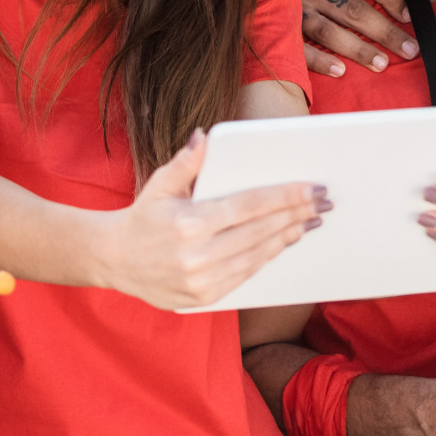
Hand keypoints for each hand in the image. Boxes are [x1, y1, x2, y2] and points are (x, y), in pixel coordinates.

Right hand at [97, 129, 325, 308]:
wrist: (113, 260)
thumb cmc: (142, 216)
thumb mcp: (159, 184)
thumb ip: (186, 162)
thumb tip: (206, 138)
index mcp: (189, 223)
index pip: (249, 206)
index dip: (285, 196)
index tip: (311, 188)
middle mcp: (198, 256)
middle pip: (261, 231)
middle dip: (296, 215)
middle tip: (322, 203)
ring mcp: (202, 281)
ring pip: (258, 256)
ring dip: (288, 237)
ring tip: (309, 222)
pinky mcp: (204, 298)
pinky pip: (246, 276)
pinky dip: (267, 257)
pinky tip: (282, 242)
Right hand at [293, 0, 417, 77]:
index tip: (409, 13)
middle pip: (353, 7)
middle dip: (385, 30)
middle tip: (410, 48)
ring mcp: (291, 9)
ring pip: (329, 30)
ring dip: (358, 49)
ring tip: (383, 64)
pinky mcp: (276, 29)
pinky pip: (299, 48)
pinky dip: (319, 60)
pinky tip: (340, 71)